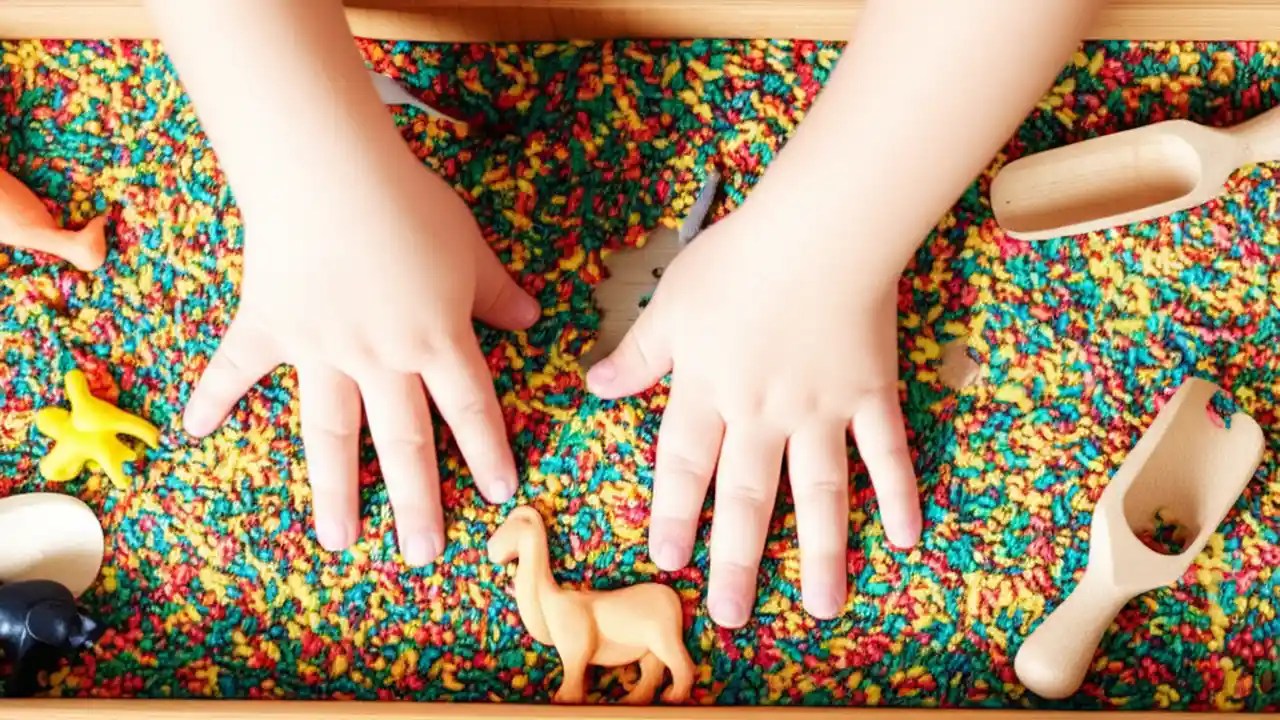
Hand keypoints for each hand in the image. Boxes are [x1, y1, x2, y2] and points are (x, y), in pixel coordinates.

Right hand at [183, 150, 539, 566]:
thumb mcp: (468, 247)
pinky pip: (237, 369)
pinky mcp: (269, 328)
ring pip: (330, 433)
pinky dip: (214, 397)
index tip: (501, 494)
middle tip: (422, 555)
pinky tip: (193, 432)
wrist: (329, 172)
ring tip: (337, 541)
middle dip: (417, 502)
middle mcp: (381, 359)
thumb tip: (531, 320)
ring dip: (334, 490)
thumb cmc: (407, 203)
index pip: (472, 408)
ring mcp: (321, 350)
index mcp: (436, 339)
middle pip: (405, 442)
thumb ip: (495, 292)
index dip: (489, 451)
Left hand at [586, 192, 922, 626]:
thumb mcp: (673, 302)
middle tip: (732, 616)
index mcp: (709, 390)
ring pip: (820, 495)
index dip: (673, 514)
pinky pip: (887, 453)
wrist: (821, 229)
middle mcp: (763, 414)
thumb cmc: (740, 257)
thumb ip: (638, 353)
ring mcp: (822, 410)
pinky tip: (908, 539)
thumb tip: (595, 385)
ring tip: (824, 608)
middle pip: (747, 499)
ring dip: (820, 554)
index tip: (667, 562)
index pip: (684, 466)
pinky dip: (899, 494)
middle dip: (736, 561)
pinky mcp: (872, 394)